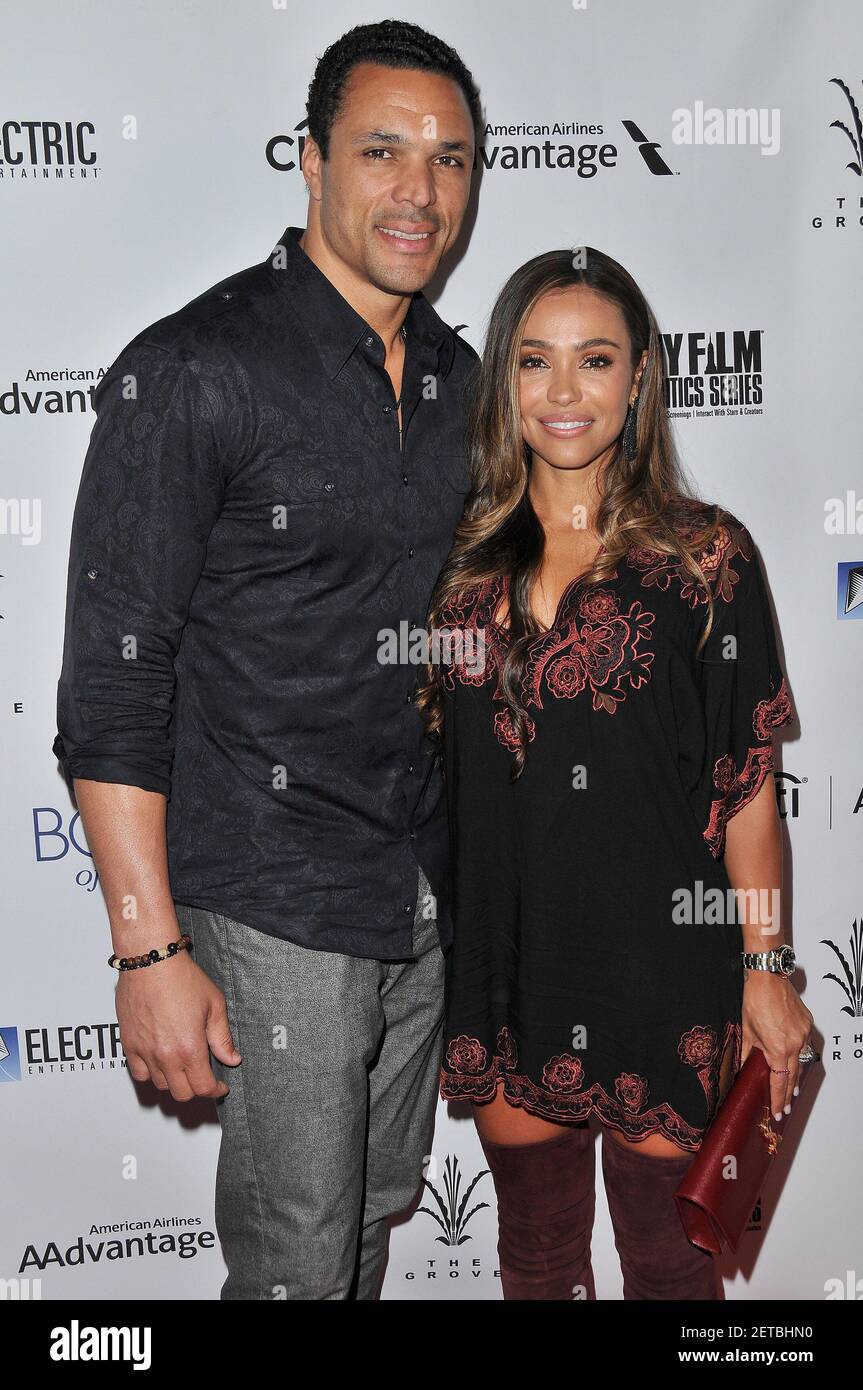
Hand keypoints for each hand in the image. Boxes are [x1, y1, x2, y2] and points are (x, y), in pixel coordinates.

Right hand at [116, 946, 241, 1101]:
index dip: (215, 1090)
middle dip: (196, 1088)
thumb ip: (222, 1037)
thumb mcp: (214, 1005)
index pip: (203, 1087)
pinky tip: (160, 1062)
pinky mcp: (129, 1044)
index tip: (220, 1086)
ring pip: (160, 1085)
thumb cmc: (183, 978)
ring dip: (174, 1081)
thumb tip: (232, 1059)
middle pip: (182, 1093)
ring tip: (182, 1066)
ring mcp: (145, 1052)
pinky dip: (150, 1073)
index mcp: (190, 1048)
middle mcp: (166, 1056)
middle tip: (203, 1076)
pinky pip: (138, 1073)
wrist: (151, 962)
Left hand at [741, 972, 813, 1120]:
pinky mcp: (808, 1024)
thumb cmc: (754, 1001)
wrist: (767, 978)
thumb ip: (746, 1054)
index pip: (780, 1081)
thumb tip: (741, 1069)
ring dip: (795, 1075)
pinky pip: (805, 1044)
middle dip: (789, 1093)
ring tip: (791, 1089)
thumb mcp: (747, 1031)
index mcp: (778, 1048)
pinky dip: (799, 1054)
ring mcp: (804, 1033)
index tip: (779, 1111)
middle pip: (793, 1075)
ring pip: (801, 1060)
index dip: (779, 1099)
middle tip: (786, 1107)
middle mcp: (795, 1043)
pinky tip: (794, 1061)